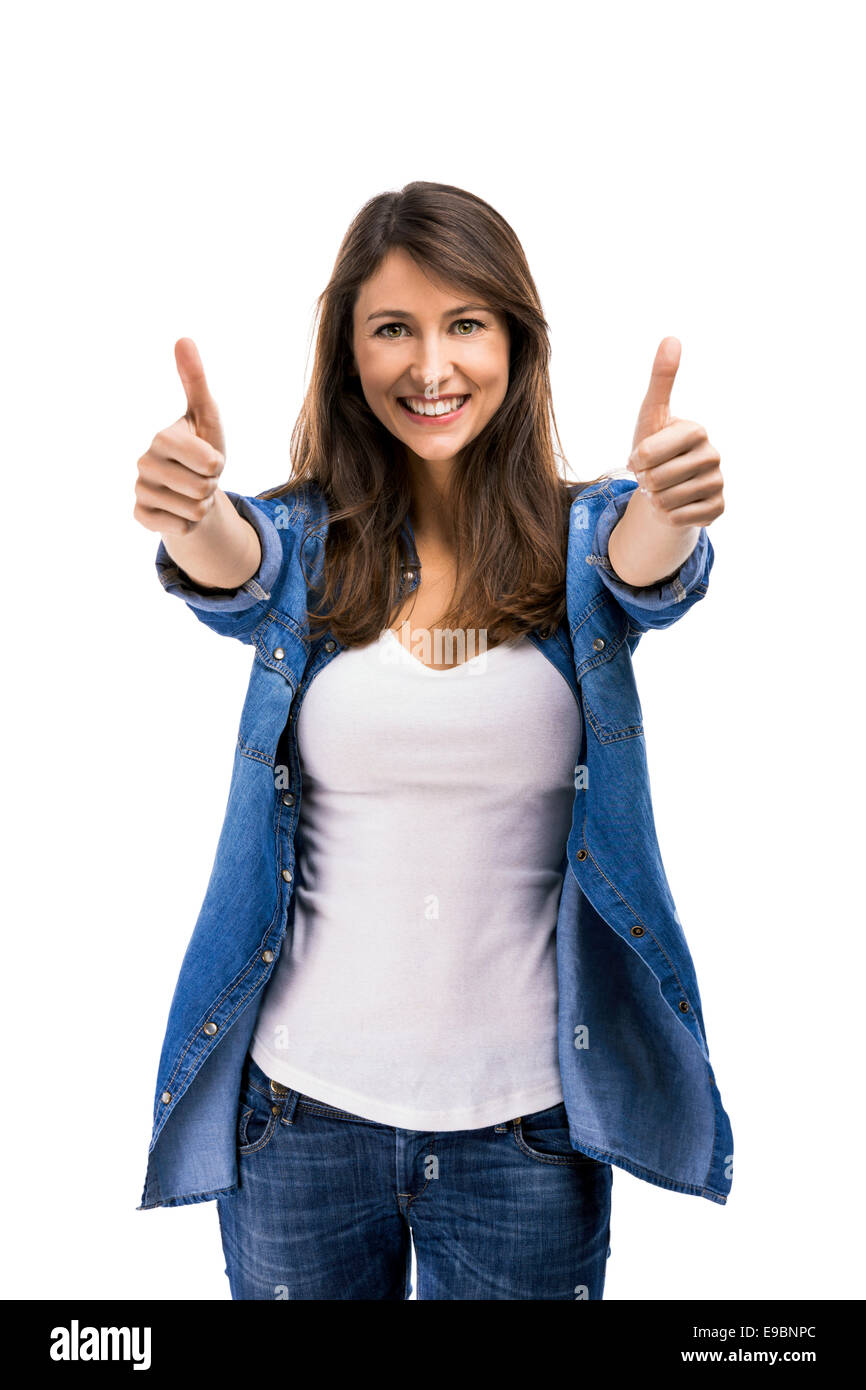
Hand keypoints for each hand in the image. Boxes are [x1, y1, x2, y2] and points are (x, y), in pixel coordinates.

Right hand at [133, 338, 226, 535]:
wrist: (191, 489)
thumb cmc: (202, 449)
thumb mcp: (207, 416)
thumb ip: (196, 381)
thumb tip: (183, 338)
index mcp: (162, 438)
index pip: (209, 462)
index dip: (218, 464)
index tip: (208, 458)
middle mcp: (144, 463)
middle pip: (202, 488)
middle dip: (211, 487)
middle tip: (200, 478)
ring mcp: (140, 490)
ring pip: (194, 511)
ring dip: (201, 506)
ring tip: (191, 493)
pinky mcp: (141, 515)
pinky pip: (179, 528)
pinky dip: (189, 524)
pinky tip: (179, 511)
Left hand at [627, 337, 723, 528]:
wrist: (665, 486)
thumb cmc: (655, 447)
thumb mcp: (651, 414)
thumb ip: (661, 379)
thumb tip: (672, 338)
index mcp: (696, 431)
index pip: (651, 454)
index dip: (638, 459)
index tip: (642, 456)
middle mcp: (713, 456)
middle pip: (658, 480)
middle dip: (645, 481)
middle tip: (651, 476)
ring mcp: (718, 483)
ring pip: (667, 502)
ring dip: (655, 500)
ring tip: (661, 490)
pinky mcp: (717, 509)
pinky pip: (678, 519)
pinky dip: (668, 516)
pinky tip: (673, 506)